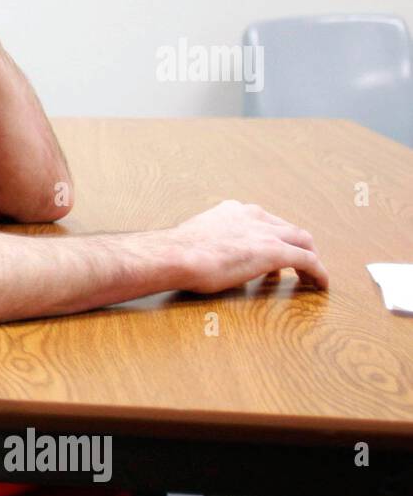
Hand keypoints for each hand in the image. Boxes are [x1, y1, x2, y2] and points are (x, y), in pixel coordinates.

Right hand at [167, 200, 328, 293]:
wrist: (175, 255)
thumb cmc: (176, 253)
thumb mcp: (194, 241)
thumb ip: (207, 244)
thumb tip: (203, 258)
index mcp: (233, 211)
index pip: (263, 221)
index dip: (272, 236)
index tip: (271, 248)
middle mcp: (253, 216)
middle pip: (289, 229)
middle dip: (297, 245)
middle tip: (299, 264)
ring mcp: (266, 233)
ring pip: (303, 241)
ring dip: (310, 258)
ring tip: (311, 275)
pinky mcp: (276, 252)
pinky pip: (309, 261)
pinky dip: (318, 272)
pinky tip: (320, 285)